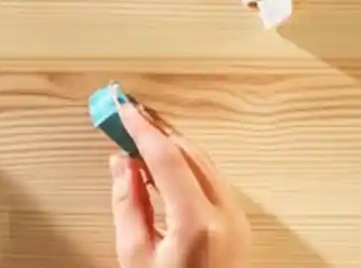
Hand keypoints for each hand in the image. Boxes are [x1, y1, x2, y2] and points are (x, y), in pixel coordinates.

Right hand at [110, 102, 250, 267]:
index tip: (121, 107)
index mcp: (197, 224)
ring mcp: (238, 219)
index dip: (141, 128)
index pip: (167, 158)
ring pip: (203, 162)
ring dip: (170, 145)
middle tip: (124, 115)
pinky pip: (210, 179)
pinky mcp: (239, 224)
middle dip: (155, 131)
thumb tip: (121, 163)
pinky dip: (184, 164)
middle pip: (190, 153)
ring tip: (137, 134)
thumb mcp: (135, 256)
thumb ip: (127, 203)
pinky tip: (160, 164)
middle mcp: (226, 216)